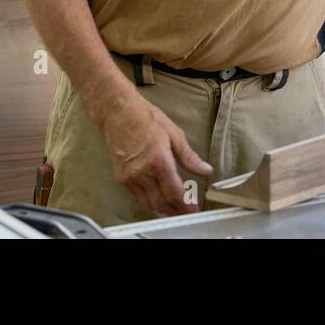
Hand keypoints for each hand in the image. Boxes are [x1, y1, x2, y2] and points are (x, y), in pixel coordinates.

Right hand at [100, 96, 211, 215]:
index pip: (174, 192)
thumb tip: (205, 170)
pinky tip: (157, 196)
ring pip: (148, 203)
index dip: (185, 205)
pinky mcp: (121, 178)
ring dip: (162, 208)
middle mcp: (142, 173)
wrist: (118, 113)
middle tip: (186, 211)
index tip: (193, 209)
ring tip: (174, 208)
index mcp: (159, 161)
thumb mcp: (174, 134)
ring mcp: (129, 177)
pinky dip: (149, 200)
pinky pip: (137, 196)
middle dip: (175, 211)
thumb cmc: (146, 118)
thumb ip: (189, 157)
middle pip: (161, 203)